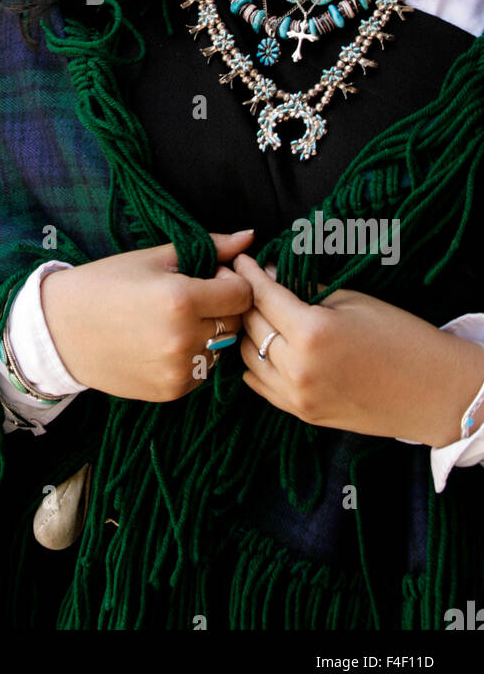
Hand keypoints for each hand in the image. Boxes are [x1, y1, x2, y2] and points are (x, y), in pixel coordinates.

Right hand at [40, 231, 253, 401]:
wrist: (59, 330)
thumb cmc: (104, 284)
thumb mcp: (152, 257)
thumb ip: (208, 246)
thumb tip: (249, 236)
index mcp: (181, 298)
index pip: (242, 293)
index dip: (231, 280)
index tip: (210, 276)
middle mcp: (184, 338)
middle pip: (235, 323)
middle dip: (223, 308)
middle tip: (193, 297)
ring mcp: (178, 370)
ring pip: (221, 349)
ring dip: (210, 334)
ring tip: (175, 321)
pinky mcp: (171, 391)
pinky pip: (203, 372)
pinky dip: (193, 357)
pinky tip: (164, 342)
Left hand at [231, 254, 483, 446]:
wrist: (433, 392)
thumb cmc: (400, 337)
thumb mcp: (352, 301)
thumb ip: (306, 290)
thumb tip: (273, 277)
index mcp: (312, 333)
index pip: (263, 296)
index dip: (249, 274)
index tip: (240, 260)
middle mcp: (297, 368)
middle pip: (251, 326)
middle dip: (244, 300)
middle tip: (243, 281)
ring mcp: (297, 395)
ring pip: (247, 357)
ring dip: (248, 332)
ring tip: (254, 312)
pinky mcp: (302, 413)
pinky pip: (260, 384)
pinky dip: (256, 361)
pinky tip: (264, 344)